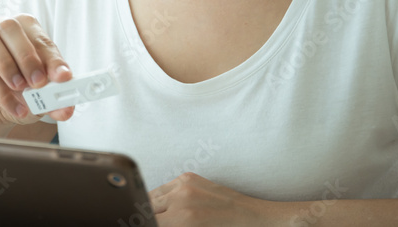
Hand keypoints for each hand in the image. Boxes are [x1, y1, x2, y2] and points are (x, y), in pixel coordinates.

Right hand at [0, 13, 74, 131]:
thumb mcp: (40, 98)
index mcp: (22, 29)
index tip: (63, 76)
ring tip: (22, 89)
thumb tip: (66, 108)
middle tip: (39, 82)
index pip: (39, 36)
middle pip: (10, 27)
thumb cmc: (17, 95)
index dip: (53, 57)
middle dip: (28, 56)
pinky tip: (13, 106)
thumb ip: (54, 100)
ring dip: (9, 66)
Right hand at [149, 172, 278, 225]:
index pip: (147, 221)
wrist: (256, 220)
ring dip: (151, 209)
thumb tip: (153, 223)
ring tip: (161, 218)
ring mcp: (185, 184)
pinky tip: (169, 208)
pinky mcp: (189, 176)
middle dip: (148, 219)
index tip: (141, 225)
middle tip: (153, 223)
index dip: (144, 224)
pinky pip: (164, 187)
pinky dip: (162, 198)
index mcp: (183, 219)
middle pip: (146, 209)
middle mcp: (182, 197)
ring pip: (151, 197)